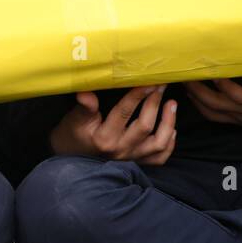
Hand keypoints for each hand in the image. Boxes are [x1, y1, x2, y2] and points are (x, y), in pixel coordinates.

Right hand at [49, 84, 176, 164]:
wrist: (70, 157)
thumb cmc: (72, 134)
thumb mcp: (74, 119)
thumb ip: (84, 106)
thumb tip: (85, 92)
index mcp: (104, 138)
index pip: (124, 112)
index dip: (137, 95)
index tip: (148, 80)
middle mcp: (120, 150)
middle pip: (145, 126)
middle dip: (154, 103)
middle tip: (160, 84)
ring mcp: (131, 158)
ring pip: (158, 143)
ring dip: (168, 122)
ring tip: (171, 103)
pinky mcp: (136, 162)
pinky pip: (160, 157)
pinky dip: (169, 143)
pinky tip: (171, 128)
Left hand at [182, 67, 241, 140]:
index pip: (239, 96)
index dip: (224, 86)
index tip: (212, 70)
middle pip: (215, 103)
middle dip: (197, 89)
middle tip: (182, 70)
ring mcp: (240, 116)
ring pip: (209, 111)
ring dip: (192, 96)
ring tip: (179, 78)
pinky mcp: (236, 119)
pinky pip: (211, 115)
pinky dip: (196, 104)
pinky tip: (188, 90)